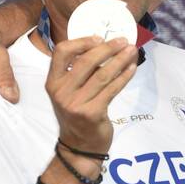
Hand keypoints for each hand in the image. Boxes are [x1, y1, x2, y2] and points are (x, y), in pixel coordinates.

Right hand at [47, 36, 137, 154]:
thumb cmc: (78, 112)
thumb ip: (79, 72)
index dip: (81, 41)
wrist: (80, 146)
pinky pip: (112, 89)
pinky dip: (124, 76)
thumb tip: (106, 45)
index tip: (99, 38)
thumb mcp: (70, 92)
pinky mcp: (92, 113)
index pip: (61, 52)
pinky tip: (132, 68)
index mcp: (52, 82)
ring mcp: (75, 103)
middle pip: (85, 61)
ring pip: (102, 75)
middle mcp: (60, 92)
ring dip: (120, 60)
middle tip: (123, 41)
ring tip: (132, 51)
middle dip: (107, 48)